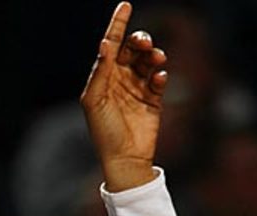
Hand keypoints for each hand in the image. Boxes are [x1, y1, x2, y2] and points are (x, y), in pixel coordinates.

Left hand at [81, 2, 167, 191]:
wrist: (124, 159)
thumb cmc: (104, 133)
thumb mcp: (95, 101)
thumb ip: (100, 72)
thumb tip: (106, 44)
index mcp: (104, 77)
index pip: (112, 44)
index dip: (118, 24)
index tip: (125, 5)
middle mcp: (121, 79)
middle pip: (133, 49)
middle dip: (140, 41)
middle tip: (144, 43)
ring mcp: (138, 88)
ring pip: (148, 61)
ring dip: (153, 55)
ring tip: (157, 59)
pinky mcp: (153, 100)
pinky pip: (160, 79)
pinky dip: (161, 75)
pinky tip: (160, 78)